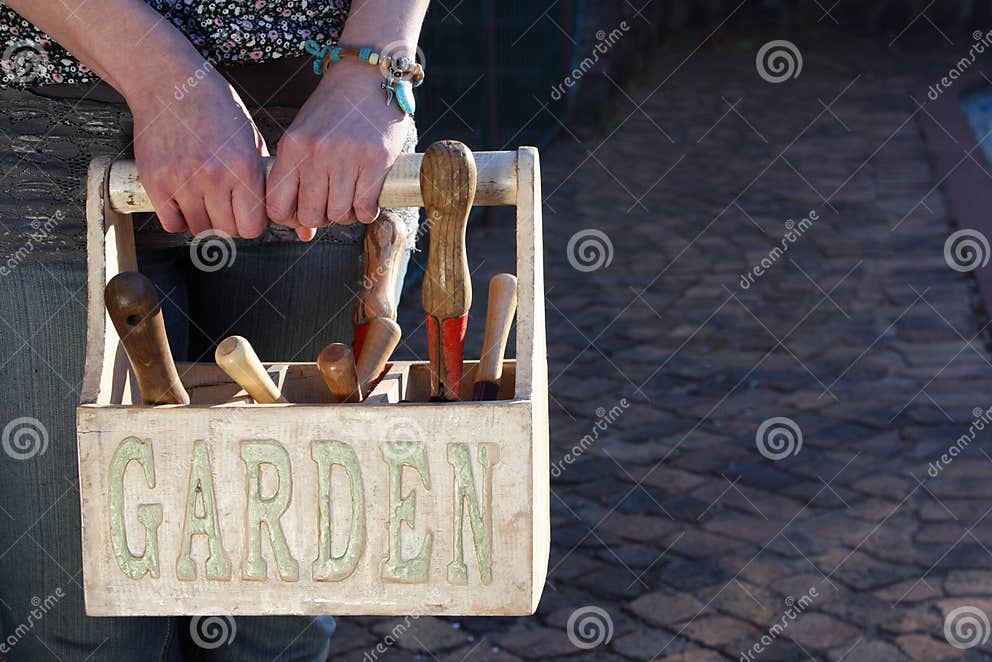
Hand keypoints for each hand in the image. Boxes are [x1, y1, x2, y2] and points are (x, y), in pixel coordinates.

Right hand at [129, 72, 268, 237]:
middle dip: (230, 222)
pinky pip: (171, 223)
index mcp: (243, 167)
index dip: (251, 223)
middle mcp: (214, 176)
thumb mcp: (249, 136)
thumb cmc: (213, 106)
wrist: (169, 83)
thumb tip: (264, 209)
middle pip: (228, 230)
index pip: (253, 226)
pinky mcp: (156, 181)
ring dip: (205, 221)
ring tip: (205, 202)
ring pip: (201, 229)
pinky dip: (179, 219)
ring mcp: (182, 180)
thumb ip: (256, 174)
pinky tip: (184, 202)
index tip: (247, 213)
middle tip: (225, 206)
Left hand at [266, 59, 412, 240]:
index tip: (302, 212)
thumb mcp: (305, 138)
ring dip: (346, 214)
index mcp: (292, 146)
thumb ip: (298, 182)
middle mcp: (316, 153)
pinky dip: (367, 211)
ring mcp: (347, 157)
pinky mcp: (376, 161)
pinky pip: (366, 208)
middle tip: (330, 203)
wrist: (368, 78)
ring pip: (340, 215)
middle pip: (311, 216)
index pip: (278, 207)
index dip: (290, 219)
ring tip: (351, 197)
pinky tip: (368, 196)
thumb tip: (303, 236)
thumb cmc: (333, 112)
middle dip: (321, 217)